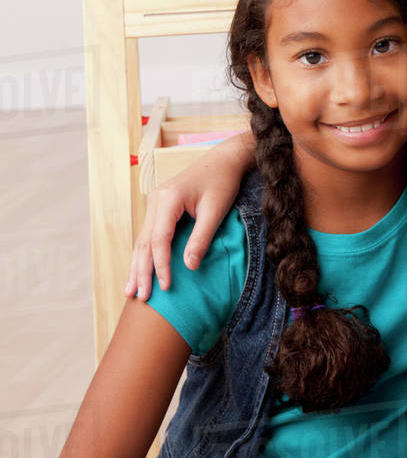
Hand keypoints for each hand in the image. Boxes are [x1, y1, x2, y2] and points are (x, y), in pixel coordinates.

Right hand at [125, 132, 256, 300]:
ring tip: (130, 291)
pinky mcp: (160, 208)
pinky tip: (139, 271)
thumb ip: (201, 238)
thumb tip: (189, 267)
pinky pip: (149, 234)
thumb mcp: (215, 210)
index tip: (165, 287)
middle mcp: (156, 200)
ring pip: (143, 239)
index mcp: (168, 198)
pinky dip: (144, 255)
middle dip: (141, 271)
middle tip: (139, 297)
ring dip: (137, 266)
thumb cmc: (222, 182)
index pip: (159, 239)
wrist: (224, 159)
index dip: (161, 265)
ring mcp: (156, 203)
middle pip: (145, 241)